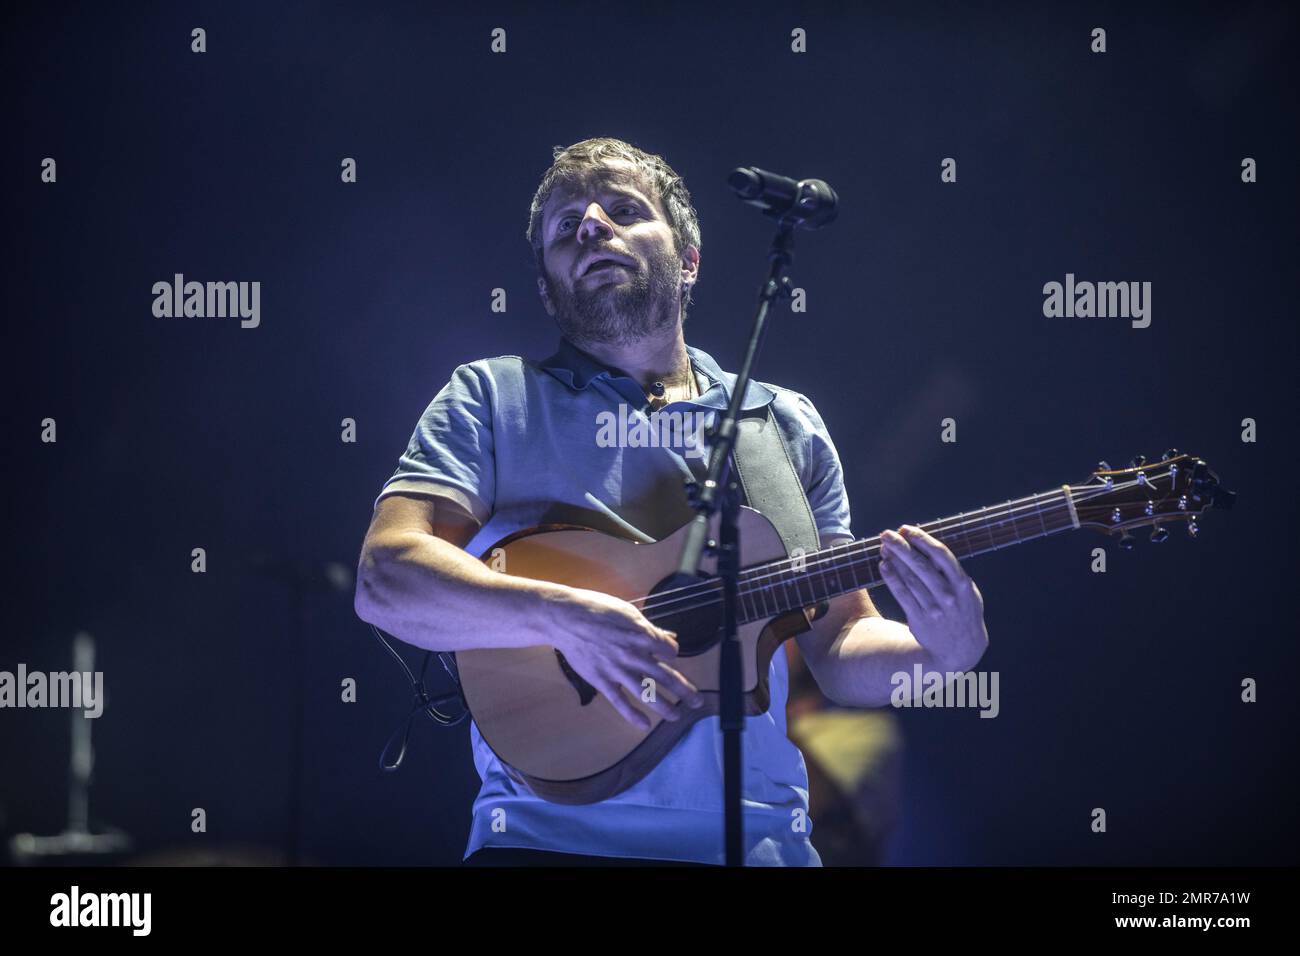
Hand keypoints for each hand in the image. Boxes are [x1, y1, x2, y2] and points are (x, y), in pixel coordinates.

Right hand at [549, 587, 705, 729]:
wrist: (566, 618)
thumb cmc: (597, 610)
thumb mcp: (627, 612)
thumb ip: (648, 628)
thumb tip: (666, 637)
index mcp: (642, 636)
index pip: (670, 651)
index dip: (672, 653)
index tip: (669, 656)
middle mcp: (635, 655)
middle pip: (666, 676)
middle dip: (684, 690)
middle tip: (697, 700)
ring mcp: (618, 670)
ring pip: (647, 693)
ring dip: (664, 707)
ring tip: (676, 716)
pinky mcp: (602, 681)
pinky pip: (620, 702)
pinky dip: (632, 715)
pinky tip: (644, 725)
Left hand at [878, 525, 987, 670]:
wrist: (962, 649)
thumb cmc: (962, 611)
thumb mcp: (968, 592)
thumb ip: (952, 572)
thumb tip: (926, 545)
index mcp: (963, 584)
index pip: (942, 555)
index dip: (922, 539)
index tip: (906, 529)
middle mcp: (949, 595)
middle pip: (921, 565)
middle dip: (901, 546)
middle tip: (886, 533)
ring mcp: (934, 608)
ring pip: (910, 579)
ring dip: (894, 560)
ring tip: (883, 547)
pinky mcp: (920, 620)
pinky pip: (902, 595)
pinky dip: (891, 579)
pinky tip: (883, 566)